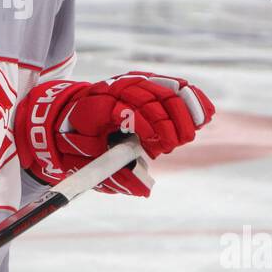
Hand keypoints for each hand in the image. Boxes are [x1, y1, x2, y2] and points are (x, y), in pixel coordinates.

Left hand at [15, 72, 214, 196]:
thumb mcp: (85, 164)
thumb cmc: (76, 144)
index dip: (147, 126)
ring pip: (164, 88)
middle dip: (168, 122)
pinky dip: (190, 97)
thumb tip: (145, 190)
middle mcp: (114, 88)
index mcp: (96, 106)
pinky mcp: (144, 81)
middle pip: (150, 95)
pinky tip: (205, 114)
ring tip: (188, 136)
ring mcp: (130, 81)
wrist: (65, 116)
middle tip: (173, 146)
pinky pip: (171, 83)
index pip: (127, 108)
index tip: (157, 149)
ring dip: (182, 112)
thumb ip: (113, 176)